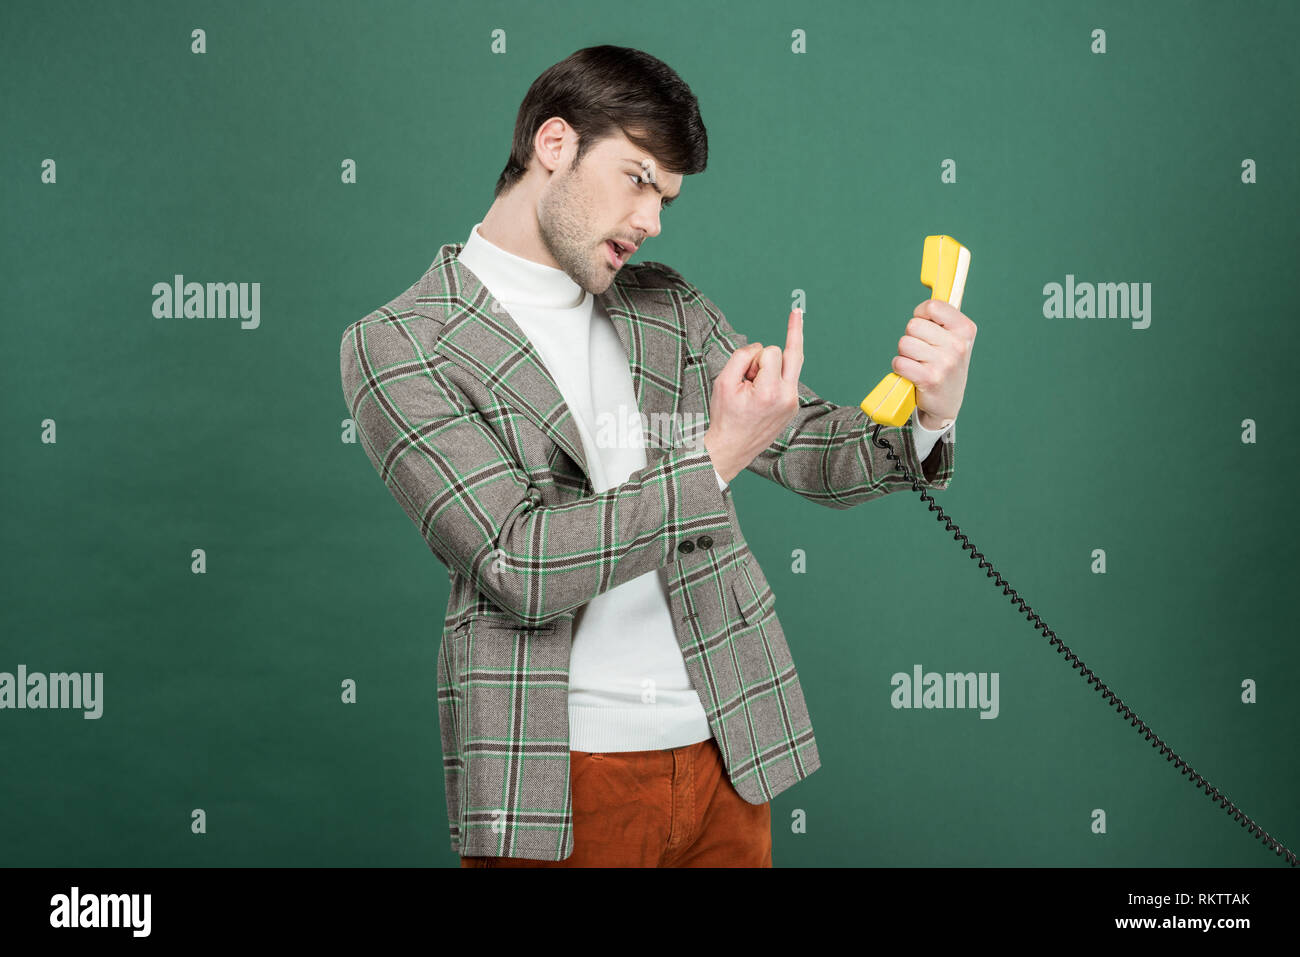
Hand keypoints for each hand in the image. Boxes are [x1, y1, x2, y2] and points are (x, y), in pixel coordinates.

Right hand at [703, 309, 804, 482]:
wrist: (730, 449)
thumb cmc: (725, 416)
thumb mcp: (723, 382)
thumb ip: (742, 356)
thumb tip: (760, 348)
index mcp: (769, 391)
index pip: (770, 351)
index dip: (754, 357)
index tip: (745, 372)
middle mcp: (787, 397)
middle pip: (794, 353)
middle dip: (791, 335)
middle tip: (797, 310)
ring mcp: (792, 403)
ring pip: (790, 365)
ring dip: (771, 368)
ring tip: (752, 386)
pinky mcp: (793, 407)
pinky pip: (787, 378)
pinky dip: (774, 378)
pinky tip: (760, 390)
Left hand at [892, 299, 976, 428]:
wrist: (946, 403)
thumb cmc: (945, 365)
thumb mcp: (954, 339)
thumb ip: (943, 317)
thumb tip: (932, 291)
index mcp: (965, 329)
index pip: (932, 306)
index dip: (921, 314)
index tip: (926, 325)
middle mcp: (958, 345)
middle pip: (913, 325)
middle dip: (911, 337)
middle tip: (923, 352)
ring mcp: (945, 363)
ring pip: (904, 343)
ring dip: (905, 354)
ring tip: (919, 364)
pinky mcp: (930, 379)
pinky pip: (899, 362)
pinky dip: (899, 368)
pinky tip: (912, 374)